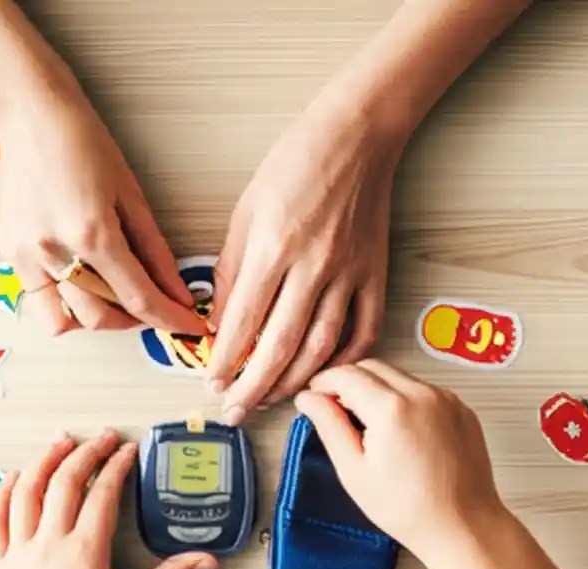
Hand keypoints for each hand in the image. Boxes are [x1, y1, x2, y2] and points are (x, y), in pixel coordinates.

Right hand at [0, 72, 205, 336]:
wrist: (31, 116)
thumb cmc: (81, 141)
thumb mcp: (130, 193)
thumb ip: (154, 250)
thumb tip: (175, 289)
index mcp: (92, 232)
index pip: (139, 298)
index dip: (170, 319)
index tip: (189, 327)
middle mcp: (55, 251)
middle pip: (101, 318)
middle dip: (133, 321)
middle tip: (152, 305)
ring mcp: (27, 255)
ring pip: (65, 320)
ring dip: (96, 317)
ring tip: (113, 294)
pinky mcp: (9, 254)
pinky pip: (40, 301)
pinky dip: (66, 302)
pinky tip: (81, 279)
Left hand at [0, 431, 217, 568]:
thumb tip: (205, 561)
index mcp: (85, 552)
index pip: (103, 493)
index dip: (117, 465)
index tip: (127, 452)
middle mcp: (49, 544)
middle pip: (65, 480)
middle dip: (86, 452)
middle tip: (101, 439)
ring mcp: (18, 550)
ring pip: (27, 489)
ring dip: (44, 460)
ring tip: (60, 443)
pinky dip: (4, 490)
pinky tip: (16, 477)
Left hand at [209, 93, 403, 423]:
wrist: (356, 138)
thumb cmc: (296, 165)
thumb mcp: (245, 213)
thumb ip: (231, 272)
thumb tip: (221, 323)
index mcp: (273, 247)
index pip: (243, 322)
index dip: (225, 361)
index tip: (212, 383)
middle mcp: (313, 266)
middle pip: (280, 347)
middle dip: (253, 388)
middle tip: (235, 410)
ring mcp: (349, 273)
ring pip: (321, 348)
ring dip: (293, 383)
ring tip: (270, 401)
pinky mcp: (375, 275)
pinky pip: (364, 332)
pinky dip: (343, 361)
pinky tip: (323, 377)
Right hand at [293, 360, 508, 564]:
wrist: (464, 526)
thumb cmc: (407, 508)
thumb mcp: (354, 470)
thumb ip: (329, 426)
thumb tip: (308, 398)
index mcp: (391, 408)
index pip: (346, 375)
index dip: (323, 383)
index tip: (313, 397)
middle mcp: (422, 394)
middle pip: (372, 367)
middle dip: (348, 381)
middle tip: (335, 408)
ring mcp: (446, 399)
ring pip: (398, 376)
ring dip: (376, 388)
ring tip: (368, 423)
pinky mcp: (461, 408)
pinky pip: (423, 390)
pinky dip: (403, 398)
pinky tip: (399, 430)